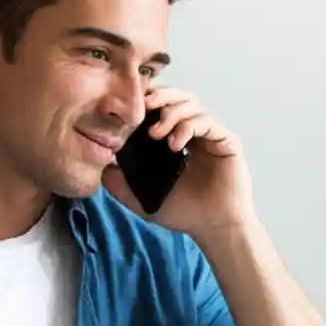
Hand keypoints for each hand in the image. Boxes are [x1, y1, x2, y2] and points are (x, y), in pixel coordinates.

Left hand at [102, 86, 257, 241]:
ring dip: (170, 113)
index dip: (146, 101)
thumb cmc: (184, 213)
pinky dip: (188, 127)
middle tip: (143, 108)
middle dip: (159, 97)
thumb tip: (100, 166)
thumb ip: (120, 183)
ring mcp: (210, 134)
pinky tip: (174, 145)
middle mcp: (194, 131)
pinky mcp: (226, 140)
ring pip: (191, 104)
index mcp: (174, 137)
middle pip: (177, 96)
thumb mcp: (142, 199)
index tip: (130, 108)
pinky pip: (206, 121)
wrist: (214, 228)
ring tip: (155, 134)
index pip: (161, 107)